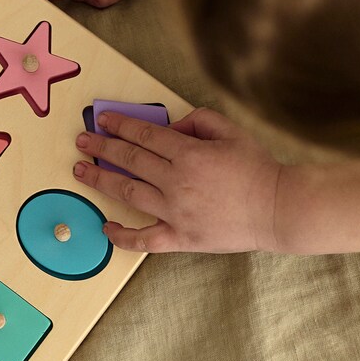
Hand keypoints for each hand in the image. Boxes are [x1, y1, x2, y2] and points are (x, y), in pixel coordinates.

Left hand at [72, 107, 283, 252]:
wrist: (278, 209)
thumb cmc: (257, 169)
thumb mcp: (231, 132)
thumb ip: (199, 120)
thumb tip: (173, 125)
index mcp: (189, 154)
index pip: (144, 135)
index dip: (120, 125)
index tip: (102, 120)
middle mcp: (177, 182)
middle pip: (129, 160)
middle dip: (101, 148)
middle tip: (82, 141)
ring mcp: (176, 212)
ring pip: (129, 193)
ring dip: (101, 181)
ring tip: (81, 172)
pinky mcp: (181, 237)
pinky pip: (144, 239)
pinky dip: (123, 236)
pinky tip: (106, 228)